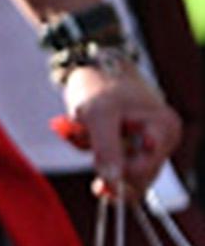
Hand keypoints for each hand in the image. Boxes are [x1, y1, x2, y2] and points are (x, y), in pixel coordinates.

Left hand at [56, 60, 180, 201]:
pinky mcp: (126, 141)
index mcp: (164, 130)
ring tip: (82, 130)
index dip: (119, 175)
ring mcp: (143, 141)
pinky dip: (90, 147)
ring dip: (93, 153)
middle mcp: (160, 138)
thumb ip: (107, 148)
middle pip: (134, 176)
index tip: (97, 171)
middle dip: (104, 162)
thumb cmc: (98, 84)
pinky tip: (82, 131)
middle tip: (86, 139)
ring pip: (118, 167)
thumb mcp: (98, 114)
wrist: (90, 63)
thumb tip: (113, 182)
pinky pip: (108, 157)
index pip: (145, 172)